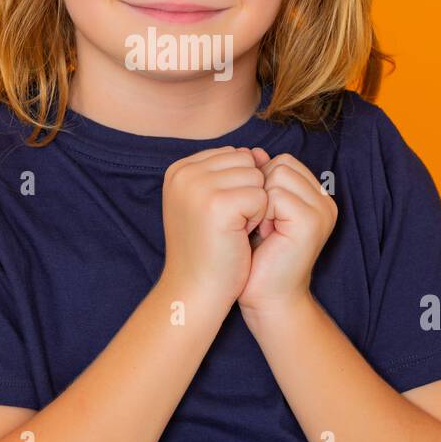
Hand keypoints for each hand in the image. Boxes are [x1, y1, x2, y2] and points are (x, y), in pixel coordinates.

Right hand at [160, 146, 268, 306]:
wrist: (196, 290)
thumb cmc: (207, 250)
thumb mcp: (208, 203)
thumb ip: (227, 173)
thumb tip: (258, 151)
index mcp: (179, 169)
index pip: (232, 154)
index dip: (238, 185)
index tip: (220, 215)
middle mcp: (184, 173)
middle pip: (245, 161)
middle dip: (248, 191)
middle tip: (229, 223)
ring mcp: (198, 187)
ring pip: (255, 176)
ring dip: (254, 205)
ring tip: (233, 229)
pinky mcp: (218, 204)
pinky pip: (261, 196)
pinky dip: (258, 218)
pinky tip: (239, 236)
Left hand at [237, 149, 336, 318]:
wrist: (266, 298)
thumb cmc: (256, 257)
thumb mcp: (258, 212)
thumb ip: (261, 181)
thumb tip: (253, 151)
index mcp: (315, 195)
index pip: (282, 162)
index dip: (260, 185)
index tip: (257, 216)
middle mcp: (324, 199)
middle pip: (280, 164)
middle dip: (259, 191)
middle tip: (258, 225)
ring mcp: (322, 209)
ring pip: (277, 175)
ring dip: (259, 202)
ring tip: (262, 230)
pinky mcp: (312, 221)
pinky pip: (275, 194)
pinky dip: (261, 213)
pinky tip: (264, 236)